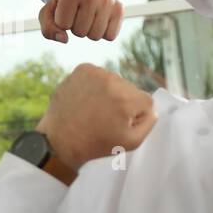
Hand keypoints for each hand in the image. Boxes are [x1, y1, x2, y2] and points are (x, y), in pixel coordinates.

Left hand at [36, 64, 156, 168]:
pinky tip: (87, 99)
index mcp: (126, 99)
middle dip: (123, 102)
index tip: (120, 124)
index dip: (135, 115)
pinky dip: (96, 85)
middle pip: (131, 89)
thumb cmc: (96, 143)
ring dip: (109, 92)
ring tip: (95, 109)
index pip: (146, 101)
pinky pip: (99, 75)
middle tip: (105, 118)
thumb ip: (149, 123)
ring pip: (115, 81)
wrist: (60, 140)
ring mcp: (95, 72)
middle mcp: (112, 81)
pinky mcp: (82, 69)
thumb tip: (151, 109)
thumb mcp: (131, 142)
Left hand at [40, 0, 122, 42]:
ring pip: (96, 35)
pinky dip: (103, 34)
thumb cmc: (64, 5)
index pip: (63, 24)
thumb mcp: (49, 13)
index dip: (62, 23)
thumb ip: (48, 29)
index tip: (65, 12)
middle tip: (77, 16)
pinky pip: (110, 36)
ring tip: (87, 19)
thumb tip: (64, 39)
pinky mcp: (119, 8)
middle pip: (80, 31)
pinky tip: (99, 21)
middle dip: (76, 29)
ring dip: (89, 33)